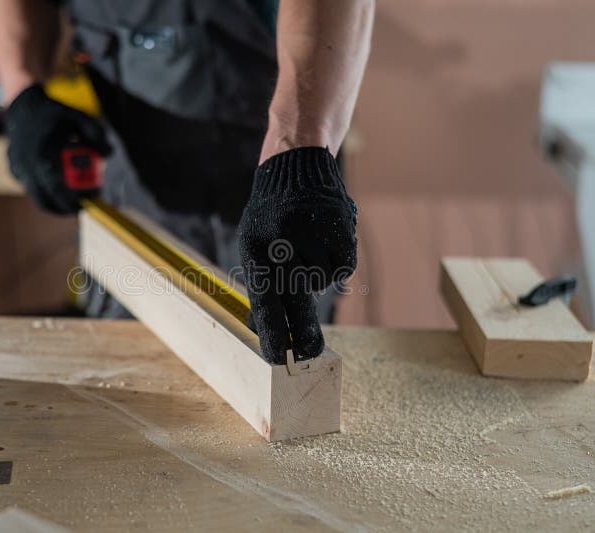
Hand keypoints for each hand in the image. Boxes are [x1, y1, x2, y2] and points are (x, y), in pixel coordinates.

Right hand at [4, 84, 111, 213]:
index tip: (88, 202)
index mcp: (42, 155)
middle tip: (81, 205)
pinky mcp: (14, 171)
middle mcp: (26, 165)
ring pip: (37, 197)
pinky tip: (56, 175)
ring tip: (73, 192)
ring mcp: (17, 169)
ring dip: (55, 199)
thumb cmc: (55, 114)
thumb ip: (96, 135)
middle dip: (64, 207)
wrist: (24, 106)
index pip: (57, 189)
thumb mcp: (79, 118)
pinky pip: (31, 187)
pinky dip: (45, 189)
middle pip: (45, 201)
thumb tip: (108, 155)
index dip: (72, 201)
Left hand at [238, 147, 357, 363]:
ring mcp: (311, 233)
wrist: (296, 167)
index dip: (271, 330)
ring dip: (316, 276)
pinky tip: (325, 244)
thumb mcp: (253, 243)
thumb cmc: (271, 216)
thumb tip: (257, 327)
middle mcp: (281, 241)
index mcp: (255, 248)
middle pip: (295, 299)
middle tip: (310, 354)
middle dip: (303, 331)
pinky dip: (336, 266)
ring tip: (307, 248)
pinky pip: (341, 269)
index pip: (262, 298)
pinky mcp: (338, 228)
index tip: (277, 357)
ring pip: (320, 282)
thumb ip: (259, 283)